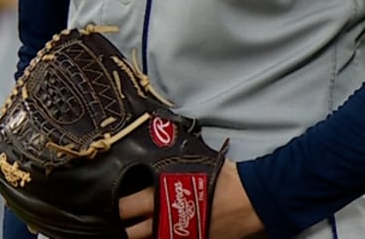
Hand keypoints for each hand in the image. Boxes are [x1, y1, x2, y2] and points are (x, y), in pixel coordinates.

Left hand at [119, 160, 264, 238]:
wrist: (250, 199)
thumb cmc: (222, 175)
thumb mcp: (193, 160)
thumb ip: (171, 159)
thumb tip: (160, 137)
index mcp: (159, 196)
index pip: (124, 207)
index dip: (116, 207)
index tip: (114, 204)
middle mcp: (163, 221)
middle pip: (131, 233)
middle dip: (124, 227)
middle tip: (124, 221)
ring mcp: (178, 237)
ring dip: (144, 235)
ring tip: (143, 229)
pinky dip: (167, 238)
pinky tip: (167, 233)